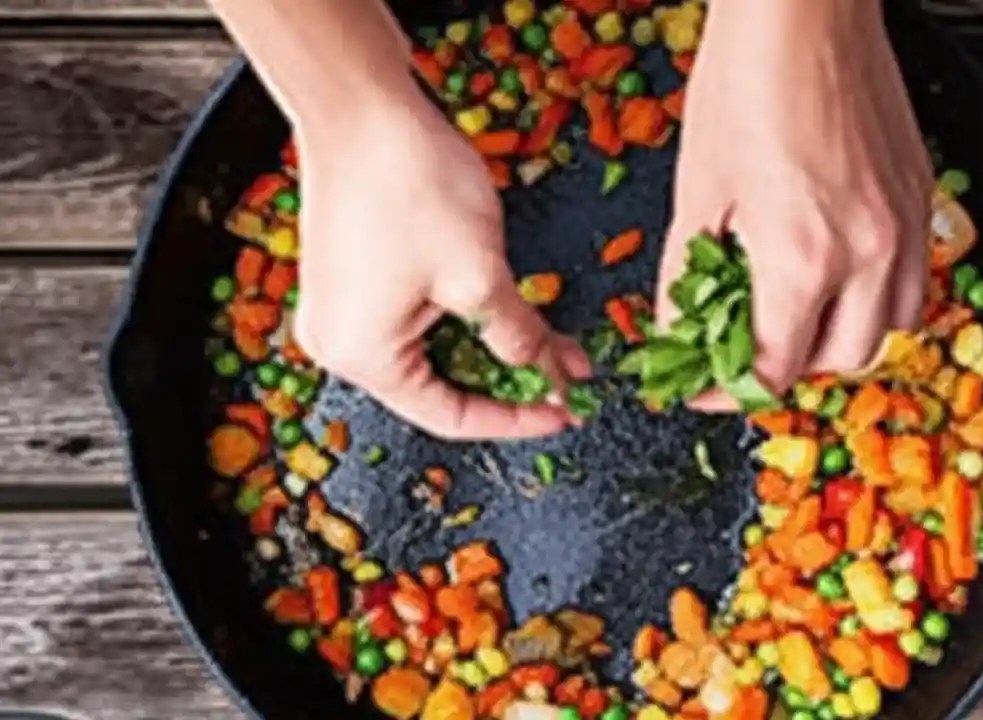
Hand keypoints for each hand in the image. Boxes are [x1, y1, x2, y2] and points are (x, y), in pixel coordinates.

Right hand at [292, 87, 587, 439]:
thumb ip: (518, 336)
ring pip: (437, 348)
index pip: (451, 416)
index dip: (516, 419)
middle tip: (567, 374)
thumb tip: (549, 373)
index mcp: (362, 356)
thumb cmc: (405, 181)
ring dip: (496, 344)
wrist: (361, 102)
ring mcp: (344, 306)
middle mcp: (343, 341)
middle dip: (512, 378)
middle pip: (444, 384)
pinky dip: (468, 315)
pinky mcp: (356, 274)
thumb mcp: (479, 275)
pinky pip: (420, 315)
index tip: (563, 411)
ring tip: (554, 340)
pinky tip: (511, 306)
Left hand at [659, 0, 933, 408]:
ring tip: (796, 320)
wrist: (805, 10)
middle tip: (746, 354)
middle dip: (788, 371)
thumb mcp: (696, 189)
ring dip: (840, 342)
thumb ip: (685, 275)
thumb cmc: (747, 81)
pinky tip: (840, 277)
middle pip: (839, 363)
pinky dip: (877, 301)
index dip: (729, 392)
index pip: (773, 367)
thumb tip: (676, 327)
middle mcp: (868, 251)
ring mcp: (905, 226)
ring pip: (890, 331)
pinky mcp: (921, 199)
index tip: (707, 389)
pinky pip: (914, 281)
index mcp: (803, 255)